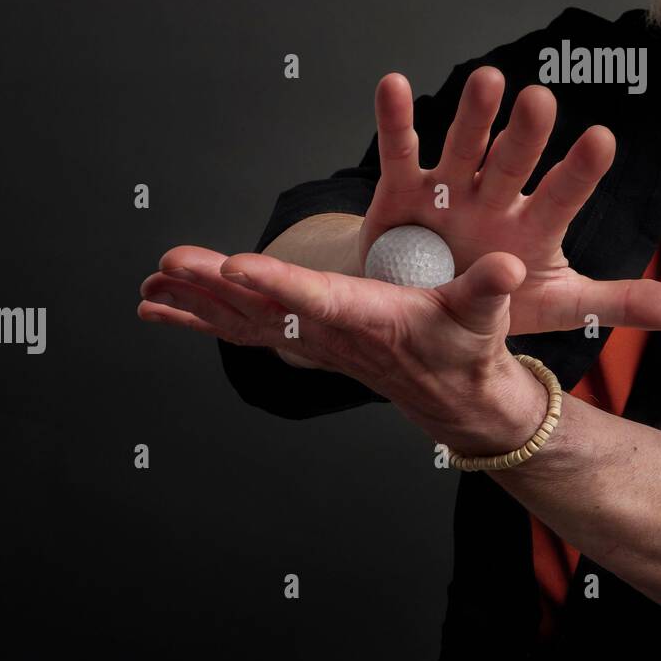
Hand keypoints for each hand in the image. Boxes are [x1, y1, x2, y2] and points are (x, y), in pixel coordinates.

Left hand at [140, 247, 548, 453]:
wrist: (456, 396)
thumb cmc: (469, 345)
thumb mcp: (485, 312)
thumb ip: (490, 288)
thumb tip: (510, 268)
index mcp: (369, 318)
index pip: (315, 298)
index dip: (275, 283)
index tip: (235, 265)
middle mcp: (331, 332)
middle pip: (262, 309)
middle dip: (212, 288)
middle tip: (167, 265)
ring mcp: (314, 339)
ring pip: (244, 319)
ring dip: (194, 302)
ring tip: (149, 285)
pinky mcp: (307, 338)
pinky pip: (244, 328)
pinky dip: (200, 316)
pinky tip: (162, 307)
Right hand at [359, 67, 660, 336]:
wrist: (424, 313)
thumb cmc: (496, 302)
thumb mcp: (560, 305)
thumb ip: (621, 302)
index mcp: (533, 225)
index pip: (563, 194)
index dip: (580, 171)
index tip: (601, 139)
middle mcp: (495, 197)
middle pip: (514, 162)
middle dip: (526, 134)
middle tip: (541, 100)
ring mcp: (450, 189)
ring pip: (465, 145)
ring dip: (474, 115)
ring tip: (488, 79)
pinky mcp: (403, 190)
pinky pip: (401, 152)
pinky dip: (395, 119)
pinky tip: (394, 83)